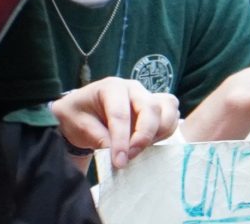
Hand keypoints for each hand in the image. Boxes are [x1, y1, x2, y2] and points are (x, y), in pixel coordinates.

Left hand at [51, 78, 178, 170]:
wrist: (82, 113)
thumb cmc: (79, 116)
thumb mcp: (80, 126)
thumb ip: (100, 139)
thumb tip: (121, 157)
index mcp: (110, 87)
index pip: (120, 114)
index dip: (121, 141)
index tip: (119, 163)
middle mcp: (132, 88)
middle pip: (149, 109)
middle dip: (142, 137)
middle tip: (130, 158)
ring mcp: (147, 97)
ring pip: (166, 112)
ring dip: (158, 135)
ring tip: (140, 150)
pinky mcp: (156, 109)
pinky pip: (171, 118)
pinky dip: (166, 133)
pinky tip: (149, 145)